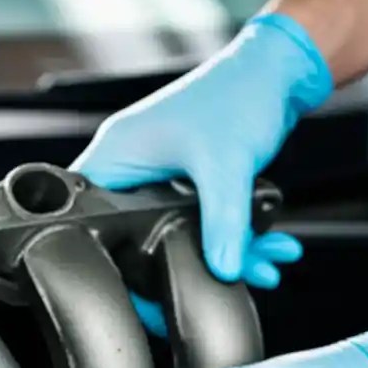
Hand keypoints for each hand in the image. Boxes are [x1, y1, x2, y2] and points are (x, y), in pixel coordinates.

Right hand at [70, 13, 330, 334]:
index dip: (112, 265)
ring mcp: (161, 176)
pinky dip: (235, 239)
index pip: (89, 223)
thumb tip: (223, 271)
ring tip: (260, 268)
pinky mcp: (190, 180)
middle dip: (185, 267)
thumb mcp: (227, 167)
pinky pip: (204, 224)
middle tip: (207, 290)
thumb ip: (224, 225)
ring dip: (222, 255)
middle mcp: (132, 168)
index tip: (142, 295)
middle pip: (140, 239)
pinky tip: (268, 250)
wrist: (278, 72)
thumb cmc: (239, 94)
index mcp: (116, 158)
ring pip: (181, 237)